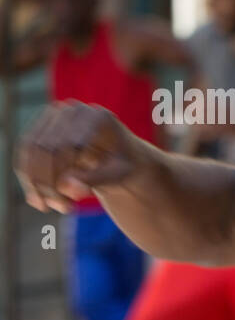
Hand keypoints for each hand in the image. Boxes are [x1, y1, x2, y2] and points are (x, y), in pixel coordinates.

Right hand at [16, 101, 137, 212]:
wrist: (120, 155)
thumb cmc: (123, 165)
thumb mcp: (118, 174)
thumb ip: (96, 178)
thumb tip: (69, 187)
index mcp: (95, 117)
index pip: (67, 146)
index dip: (60, 177)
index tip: (66, 207)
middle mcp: (71, 110)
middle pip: (45, 148)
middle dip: (46, 183)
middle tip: (58, 209)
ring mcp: (53, 115)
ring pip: (30, 151)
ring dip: (34, 182)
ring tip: (47, 207)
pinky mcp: (41, 126)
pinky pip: (26, 152)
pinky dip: (29, 177)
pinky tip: (37, 199)